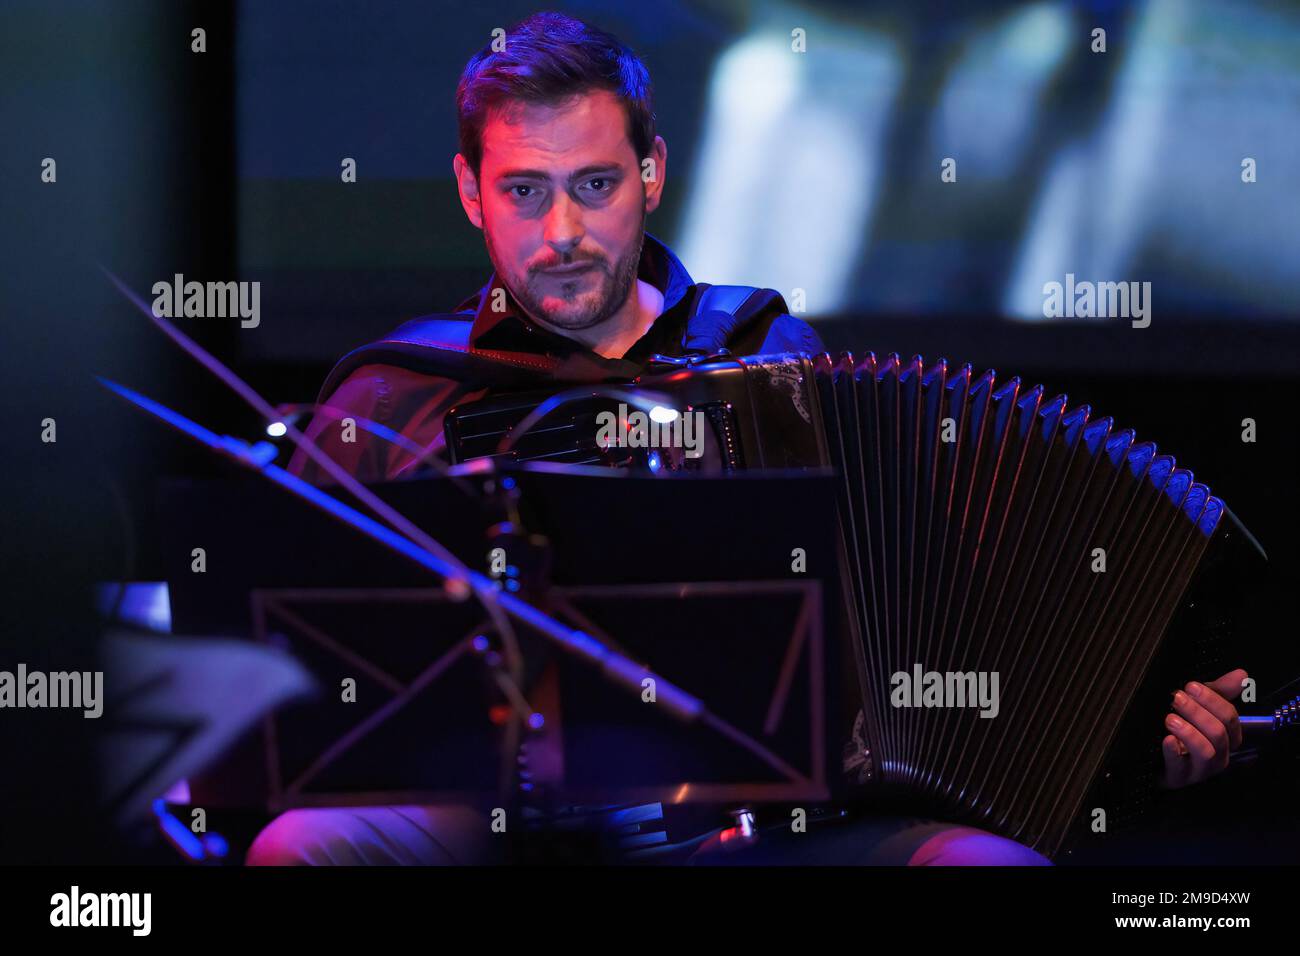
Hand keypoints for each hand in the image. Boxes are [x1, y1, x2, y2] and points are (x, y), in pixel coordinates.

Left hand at [1160, 668, 1246, 788]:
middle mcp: (1219, 755)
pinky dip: (1174, 752)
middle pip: (1218, 733)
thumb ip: (1219, 692)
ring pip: (1206, 752)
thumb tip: (1242, 674)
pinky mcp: (1179, 779)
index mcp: (1227, 737)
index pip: (1230, 718)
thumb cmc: (1184, 732)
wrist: (1156, 762)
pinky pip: (1180, 767)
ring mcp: (1200, 770)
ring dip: (1189, 732)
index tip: (1191, 686)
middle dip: (1198, 712)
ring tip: (1170, 718)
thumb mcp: (1200, 708)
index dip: (1212, 700)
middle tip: (1177, 698)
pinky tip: (1166, 739)